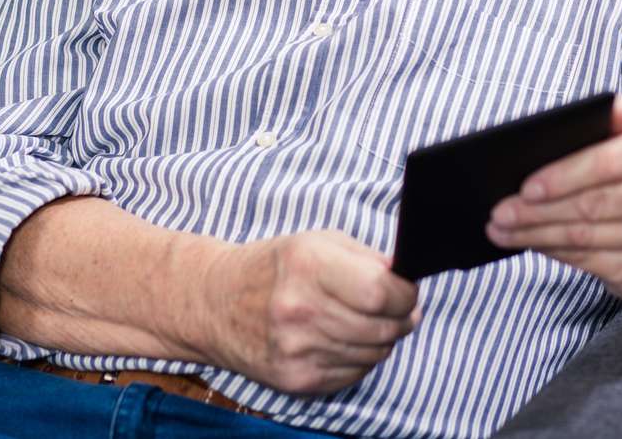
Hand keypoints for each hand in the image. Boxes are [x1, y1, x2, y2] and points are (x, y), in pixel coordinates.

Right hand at [185, 230, 420, 394]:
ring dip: (382, 338)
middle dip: (402, 317)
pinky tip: (344, 339)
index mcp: (308, 266)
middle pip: (383, 327)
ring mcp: (296, 350)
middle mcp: (300, 310)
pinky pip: (354, 373)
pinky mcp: (296, 379)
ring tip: (367, 320)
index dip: (406, 294)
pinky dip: (360, 357)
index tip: (406, 290)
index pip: (381, 293)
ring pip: (374, 354)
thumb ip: (367, 258)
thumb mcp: (318, 242)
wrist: (215, 303)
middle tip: (398, 307)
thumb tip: (406, 280)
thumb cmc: (275, 266)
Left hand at [485, 93, 621, 301]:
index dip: (563, 177)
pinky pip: (594, 263)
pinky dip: (558, 254)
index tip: (525, 187)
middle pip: (593, 205)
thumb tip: (597, 109)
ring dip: (538, 236)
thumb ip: (613, 120)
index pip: (607, 162)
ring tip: (504, 230)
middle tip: (499, 214)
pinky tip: (534, 245)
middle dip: (539, 212)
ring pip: (589, 237)